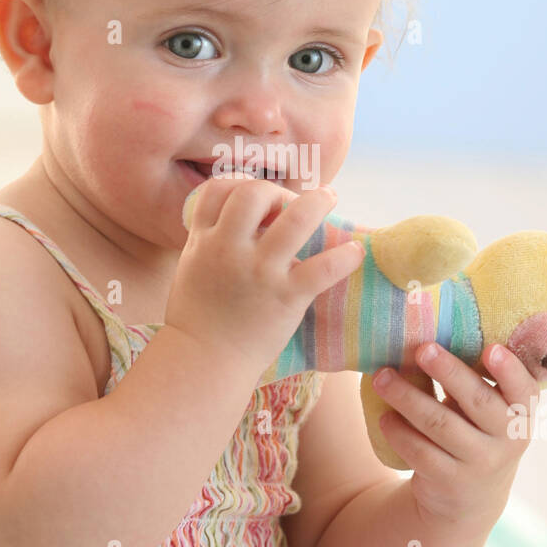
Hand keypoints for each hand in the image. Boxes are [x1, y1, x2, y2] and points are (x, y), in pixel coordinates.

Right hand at [165, 174, 364, 376]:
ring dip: (318, 202)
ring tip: (330, 197)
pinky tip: (354, 252)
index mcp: (203, 240)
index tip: (257, 199)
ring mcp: (259, 271)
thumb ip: (210, 240)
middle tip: (293, 203)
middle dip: (278, 192)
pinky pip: (324, 267)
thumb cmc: (198, 318)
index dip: (239, 184)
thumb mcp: (191, 267)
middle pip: (255, 192)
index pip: (218, 189)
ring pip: (296, 218)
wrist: (203, 363)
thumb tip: (233, 219)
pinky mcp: (286, 296)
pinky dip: (345, 256)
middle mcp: (229, 249)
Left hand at [371, 343, 539, 527]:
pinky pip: (421, 452)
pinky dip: (400, 432)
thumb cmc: (476, 433)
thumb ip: (472, 382)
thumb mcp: (487, 412)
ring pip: (441, 425)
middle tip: (422, 349)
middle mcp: (508, 440)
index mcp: (522, 414)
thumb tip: (430, 337)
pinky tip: (384, 417)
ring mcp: (480, 463)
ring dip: (408, 398)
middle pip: (478, 401)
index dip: (509, 370)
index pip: (525, 390)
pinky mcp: (450, 481)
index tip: (490, 349)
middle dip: (448, 371)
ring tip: (382, 378)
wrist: (470, 498)